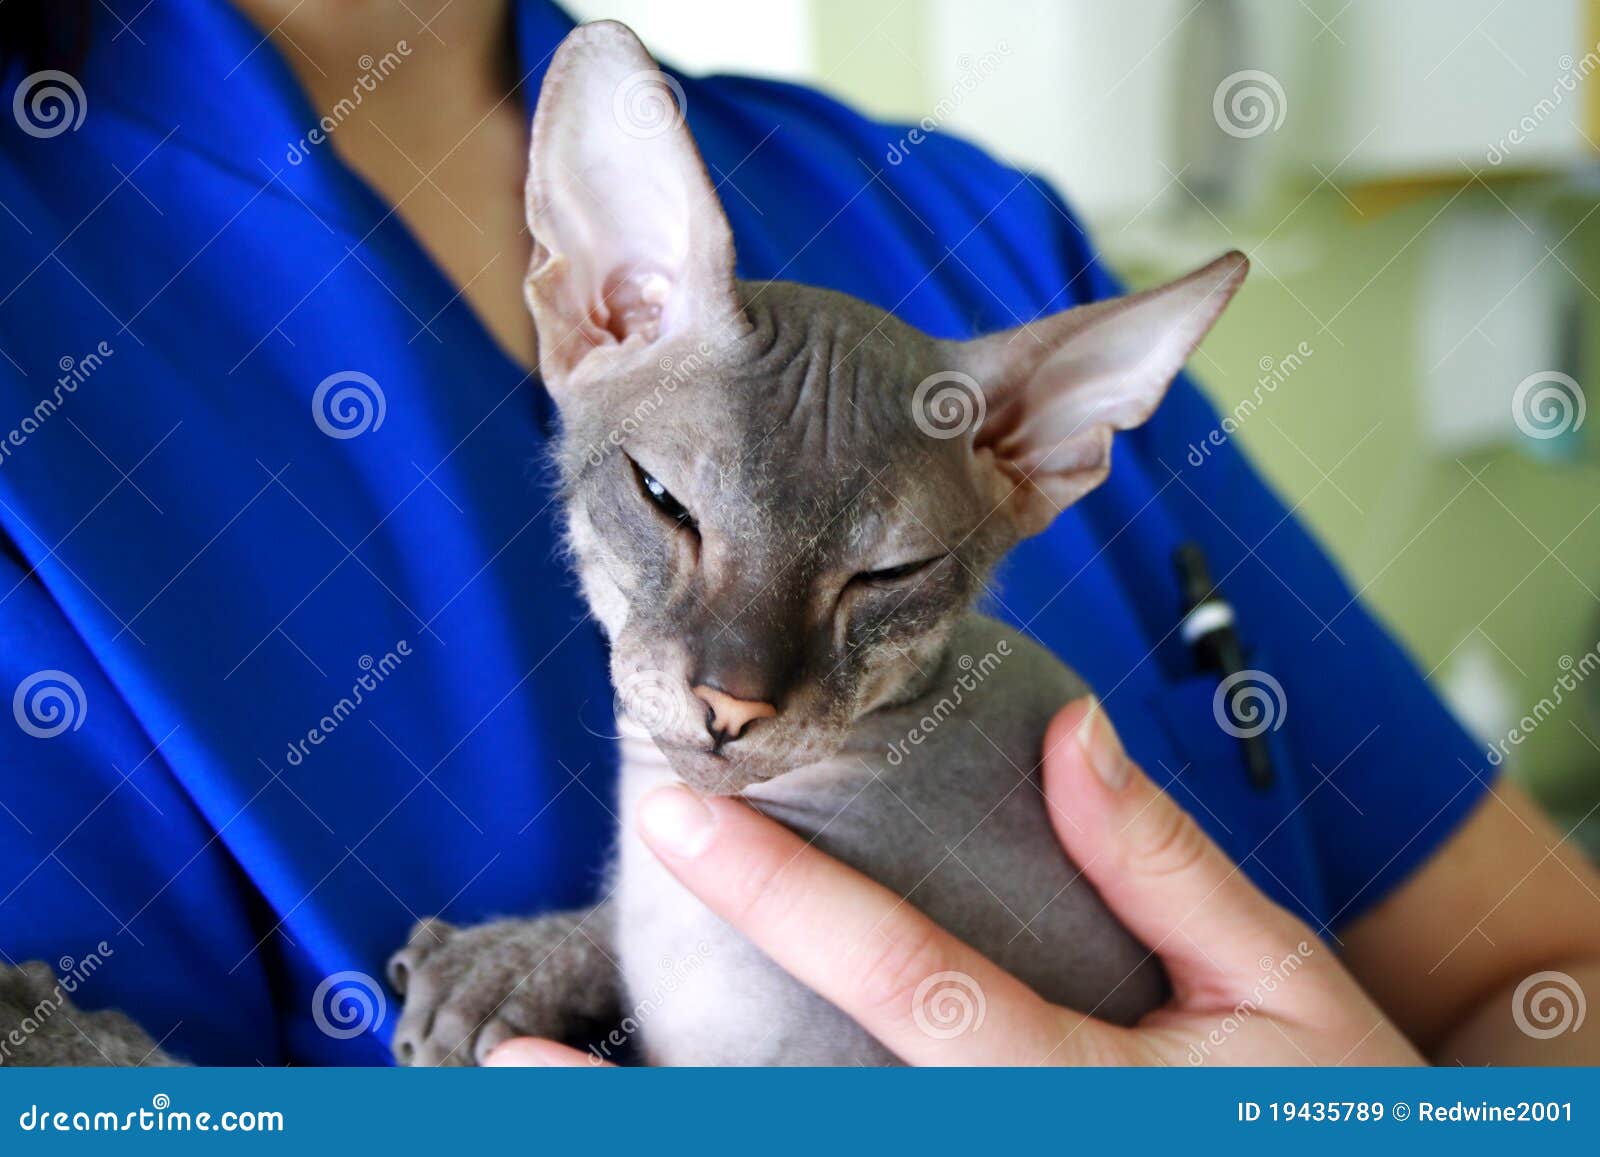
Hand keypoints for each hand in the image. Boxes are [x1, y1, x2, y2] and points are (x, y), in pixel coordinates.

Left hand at [486, 697, 1423, 1065]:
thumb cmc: (1332, 1122)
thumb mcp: (1280, 988)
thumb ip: (1163, 866)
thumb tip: (1065, 734)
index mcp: (1066, 1084)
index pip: (903, 972)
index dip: (783, 891)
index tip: (683, 812)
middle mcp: (1002, 1149)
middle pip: (804, 1124)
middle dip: (643, 1102)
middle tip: (510, 1051)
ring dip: (659, 1138)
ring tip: (537, 1091)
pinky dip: (747, 1143)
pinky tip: (670, 1117)